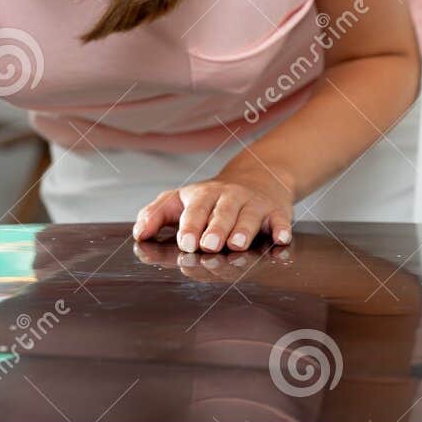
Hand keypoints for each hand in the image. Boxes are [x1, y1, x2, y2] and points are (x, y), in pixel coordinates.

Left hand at [131, 174, 293, 252]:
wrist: (259, 175)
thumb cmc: (213, 197)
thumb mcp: (181, 199)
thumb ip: (156, 214)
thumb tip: (139, 234)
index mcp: (203, 196)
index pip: (195, 209)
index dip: (190, 225)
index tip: (185, 242)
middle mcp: (229, 198)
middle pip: (222, 212)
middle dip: (215, 229)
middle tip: (209, 245)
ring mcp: (254, 204)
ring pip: (249, 216)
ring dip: (243, 230)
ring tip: (237, 244)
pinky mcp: (276, 211)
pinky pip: (281, 220)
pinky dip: (282, 228)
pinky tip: (281, 238)